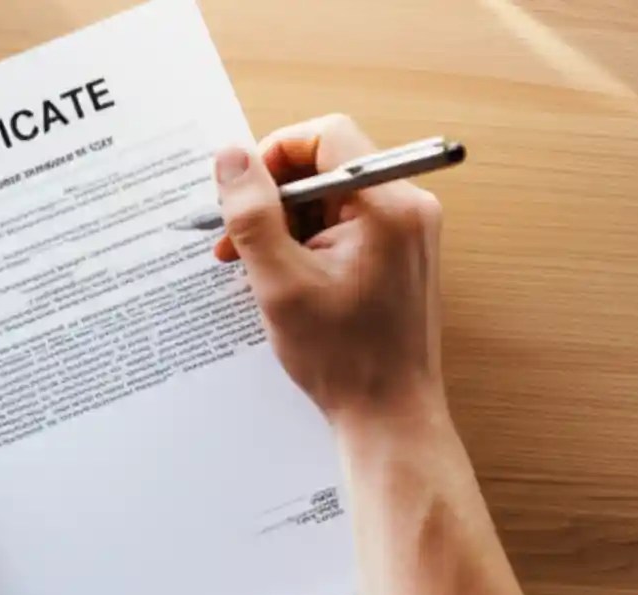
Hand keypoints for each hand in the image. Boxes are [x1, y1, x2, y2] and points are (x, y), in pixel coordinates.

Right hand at [213, 114, 446, 424]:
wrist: (388, 414)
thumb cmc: (344, 359)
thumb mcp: (280, 283)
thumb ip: (252, 215)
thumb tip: (230, 159)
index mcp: (388, 207)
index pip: (328, 136)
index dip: (275, 155)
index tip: (242, 191)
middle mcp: (408, 209)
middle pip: (328, 165)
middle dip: (274, 197)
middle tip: (236, 238)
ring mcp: (407, 232)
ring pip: (331, 197)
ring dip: (286, 223)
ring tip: (254, 265)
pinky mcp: (398, 254)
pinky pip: (343, 224)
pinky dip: (306, 241)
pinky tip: (281, 275)